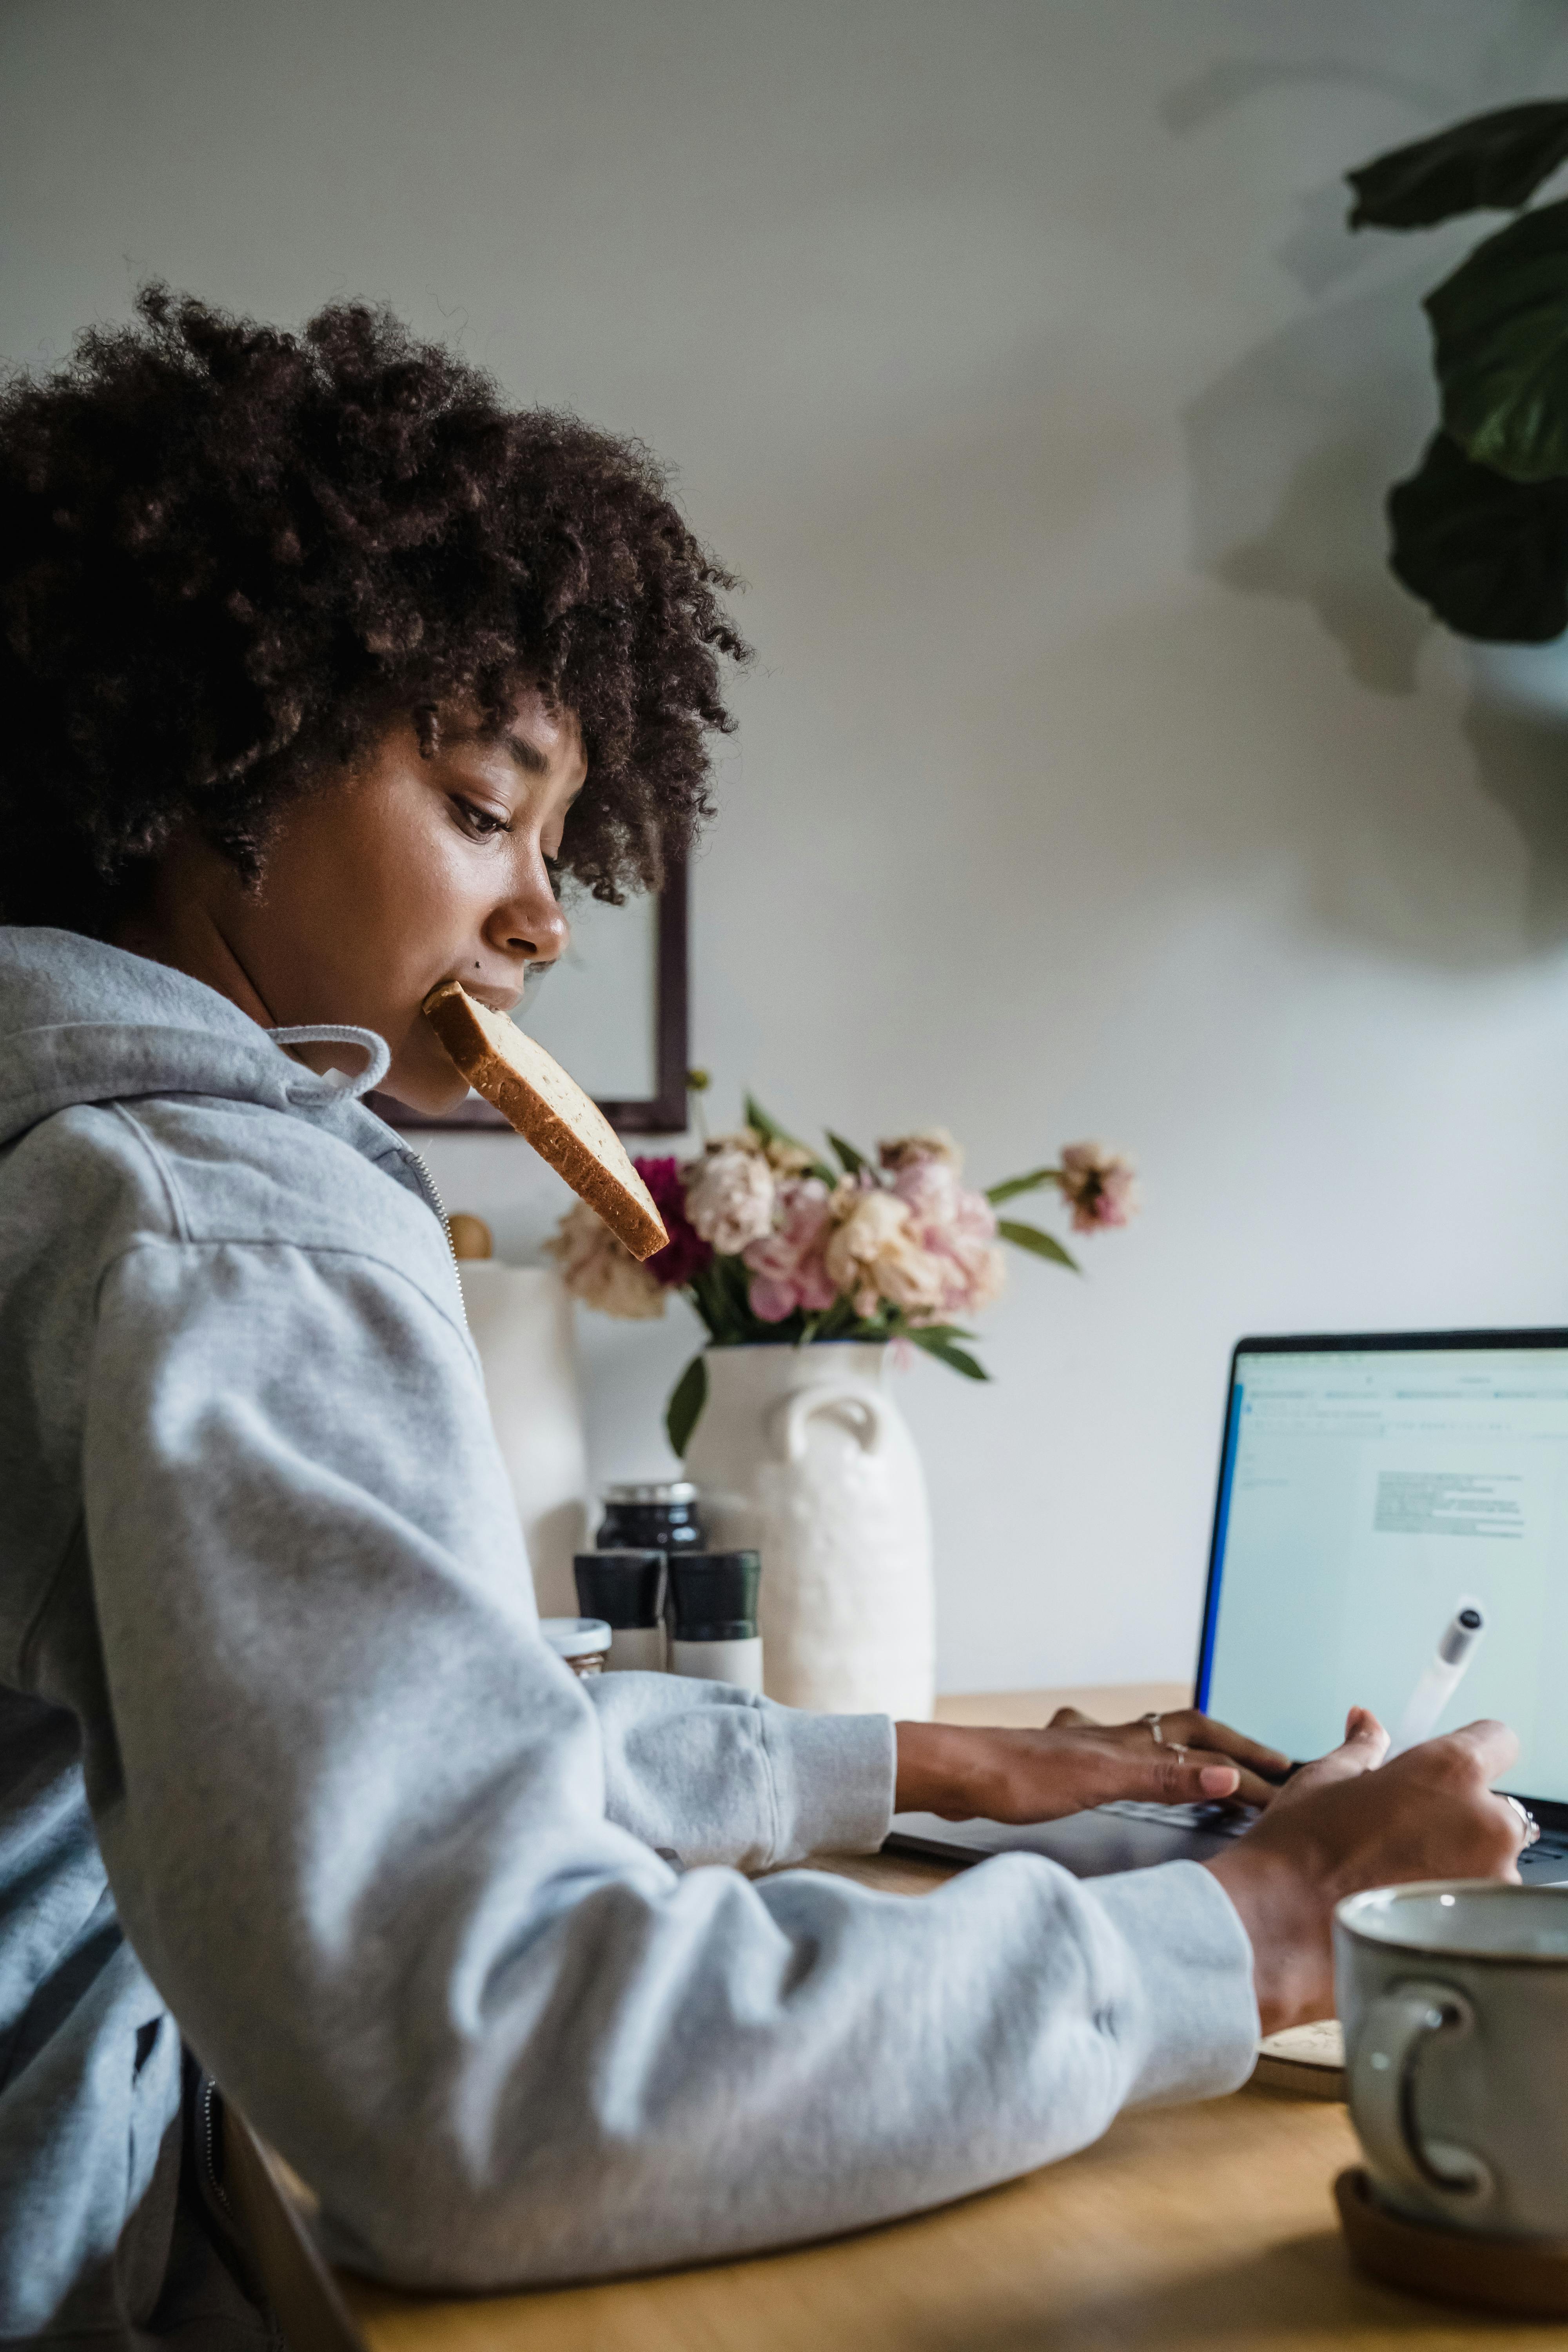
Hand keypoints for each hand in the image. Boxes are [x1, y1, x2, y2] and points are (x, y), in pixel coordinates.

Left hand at [893, 1707, 1289, 1823]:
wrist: (957, 1772)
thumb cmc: (1019, 1777)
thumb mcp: (1101, 1781)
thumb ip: (1165, 1777)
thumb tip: (1230, 1774)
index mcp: (1128, 1742)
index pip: (1206, 1746)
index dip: (1249, 1763)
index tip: (1290, 1785)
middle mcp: (1112, 1738)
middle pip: (1187, 1733)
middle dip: (1232, 1748)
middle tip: (1273, 1767)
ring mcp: (1086, 1749)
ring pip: (1154, 1742)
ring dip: (1192, 1751)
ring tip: (1221, 1764)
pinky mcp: (1061, 1766)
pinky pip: (1122, 1759)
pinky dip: (1146, 1762)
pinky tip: (1130, 1768)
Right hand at [1206, 1709, 1524, 2034]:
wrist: (1280, 1927)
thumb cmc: (1298, 1851)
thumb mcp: (1326, 1780)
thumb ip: (1363, 1749)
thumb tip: (1367, 1723)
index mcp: (1451, 1772)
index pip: (1497, 1740)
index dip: (1471, 1750)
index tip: (1447, 1772)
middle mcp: (1487, 1823)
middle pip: (1494, 1808)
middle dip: (1459, 1818)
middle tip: (1404, 1835)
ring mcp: (1493, 1882)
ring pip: (1492, 1861)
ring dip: (1460, 1864)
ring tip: (1399, 1878)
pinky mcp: (1485, 1930)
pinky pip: (1482, 1905)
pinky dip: (1453, 1905)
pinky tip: (1406, 1909)